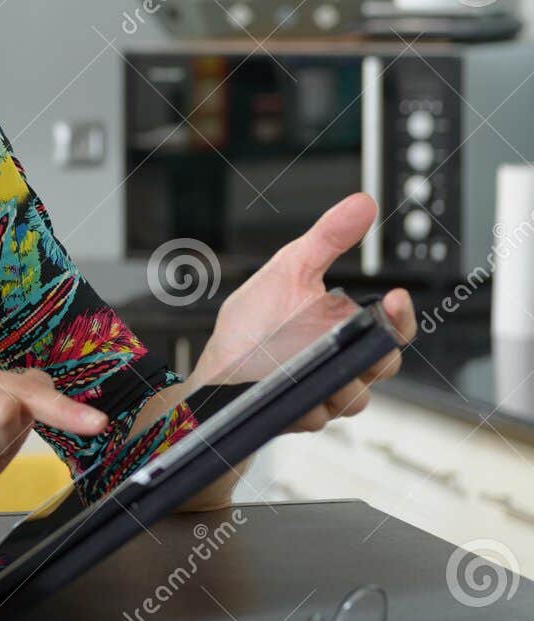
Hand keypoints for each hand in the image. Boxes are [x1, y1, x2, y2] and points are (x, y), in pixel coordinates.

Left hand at [190, 192, 415, 432]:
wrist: (218, 364)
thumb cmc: (256, 320)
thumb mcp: (291, 268)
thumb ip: (328, 238)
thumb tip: (362, 203)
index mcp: (345, 328)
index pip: (392, 329)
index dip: (401, 317)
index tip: (396, 298)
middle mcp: (341, 362)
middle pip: (382, 367)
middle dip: (378, 354)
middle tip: (362, 338)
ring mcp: (322, 391)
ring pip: (354, 398)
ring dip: (343, 384)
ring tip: (320, 365)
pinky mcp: (296, 413)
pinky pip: (313, 416)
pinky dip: (306, 406)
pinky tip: (291, 391)